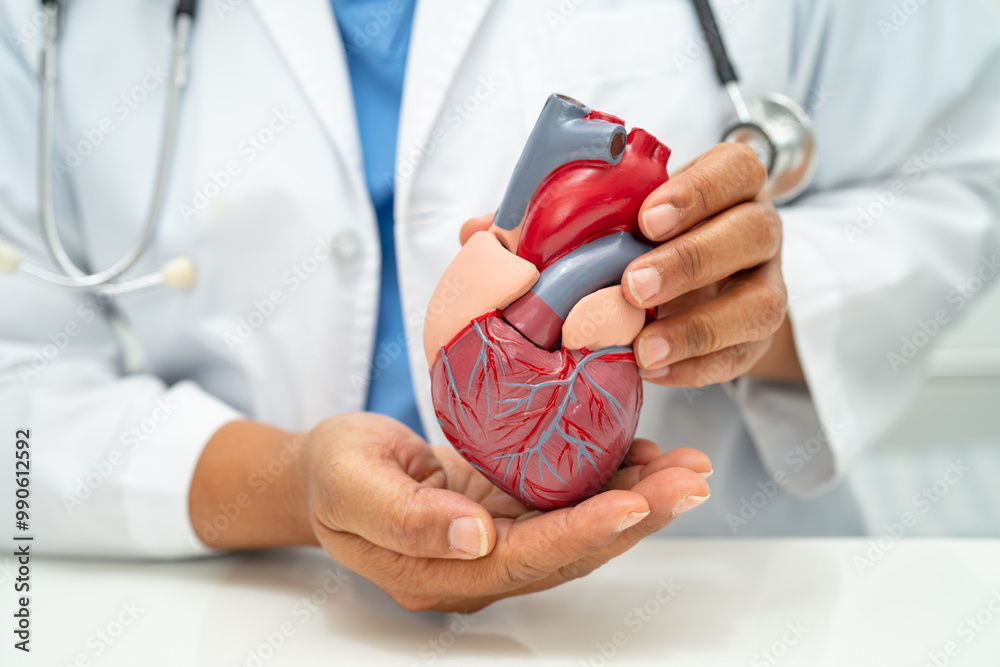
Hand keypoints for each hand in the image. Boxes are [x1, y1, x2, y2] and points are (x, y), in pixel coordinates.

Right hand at [294, 413, 710, 611]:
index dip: (585, 532)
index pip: (526, 558)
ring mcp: (496, 539)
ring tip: (687, 469)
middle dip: (637, 516)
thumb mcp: (351, 486)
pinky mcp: (505, 509)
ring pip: (579, 526)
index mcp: (439, 571)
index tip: (638, 503)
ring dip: (638, 499)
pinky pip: (565, 498)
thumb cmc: (330, 473)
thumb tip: (475, 538)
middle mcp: (479, 565)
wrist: (322, 472)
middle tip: (691, 482)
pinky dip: (607, 478)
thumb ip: (407, 519)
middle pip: (570, 548)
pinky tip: (642, 455)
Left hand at [623, 142, 799, 385]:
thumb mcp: (632, 208)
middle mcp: (761, 227)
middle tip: (634, 286)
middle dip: (690, 261)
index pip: (735, 169)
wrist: (691, 281)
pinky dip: (695, 367)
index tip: (647, 220)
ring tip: (645, 347)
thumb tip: (534, 248)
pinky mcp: (760, 336)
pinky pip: (741, 355)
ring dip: (699, 328)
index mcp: (734, 182)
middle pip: (752, 233)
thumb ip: (602, 213)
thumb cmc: (650, 233)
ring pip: (762, 303)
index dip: (696, 192)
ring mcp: (768, 283)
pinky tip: (652, 369)